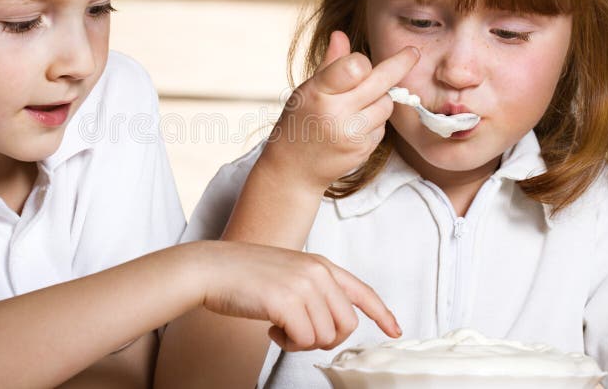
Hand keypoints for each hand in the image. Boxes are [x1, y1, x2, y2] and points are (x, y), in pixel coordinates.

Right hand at [196, 240, 401, 351]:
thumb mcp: (288, 271)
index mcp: (320, 264)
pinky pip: (304, 340)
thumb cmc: (243, 274)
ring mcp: (303, 286)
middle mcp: (317, 272)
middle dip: (326, 339)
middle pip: (346, 324)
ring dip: (303, 342)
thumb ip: (313, 288)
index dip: (382, 313)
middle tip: (300, 334)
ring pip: (326, 336)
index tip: (395, 330)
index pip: (361, 291)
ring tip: (281, 328)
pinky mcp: (287, 302)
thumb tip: (330, 321)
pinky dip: (288, 344)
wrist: (212, 268)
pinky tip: (272, 329)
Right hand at [260, 31, 418, 195]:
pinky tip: (355, 126)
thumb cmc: (298, 123)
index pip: (355, 66)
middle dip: (400, 65)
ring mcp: (352, 134)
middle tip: (413, 52)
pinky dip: (374, 122)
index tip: (365, 60)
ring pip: (386, 104)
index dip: (362, 62)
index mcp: (318, 93)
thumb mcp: (306, 91)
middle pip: (381, 82)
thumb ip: (329, 64)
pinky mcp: (364, 150)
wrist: (293, 169)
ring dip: (379, 99)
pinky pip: (382, 126)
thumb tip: (341, 34)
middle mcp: (336, 114)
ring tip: (357, 106)